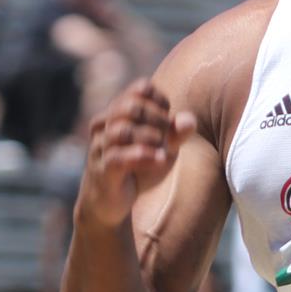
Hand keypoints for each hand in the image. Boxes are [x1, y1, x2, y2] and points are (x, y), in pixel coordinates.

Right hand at [77, 80, 196, 229]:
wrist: (109, 203)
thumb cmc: (137, 169)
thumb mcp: (162, 150)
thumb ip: (176, 134)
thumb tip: (190, 120)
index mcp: (118, 112)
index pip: (140, 88)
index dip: (161, 100)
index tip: (169, 119)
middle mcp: (105, 125)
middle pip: (129, 106)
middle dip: (157, 118)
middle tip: (168, 136)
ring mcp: (101, 147)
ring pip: (122, 130)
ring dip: (151, 137)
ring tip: (165, 150)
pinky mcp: (102, 170)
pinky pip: (118, 157)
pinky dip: (142, 156)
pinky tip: (159, 160)